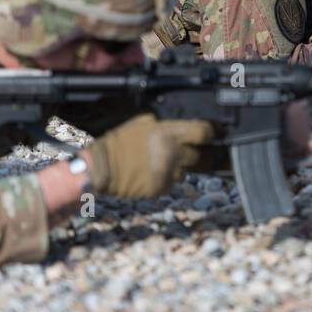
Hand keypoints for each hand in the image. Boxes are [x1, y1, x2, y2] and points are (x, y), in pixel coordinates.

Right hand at [87, 114, 214, 197]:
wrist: (101, 167)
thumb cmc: (119, 142)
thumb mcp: (143, 123)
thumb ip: (166, 125)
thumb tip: (183, 127)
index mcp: (168, 133)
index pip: (203, 133)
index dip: (208, 133)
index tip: (210, 135)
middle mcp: (172, 153)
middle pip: (197, 155)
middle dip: (190, 153)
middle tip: (178, 151)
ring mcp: (167, 173)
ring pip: (185, 171)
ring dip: (177, 168)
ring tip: (158, 163)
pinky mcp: (161, 188)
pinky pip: (172, 183)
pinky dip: (165, 180)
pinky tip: (151, 173)